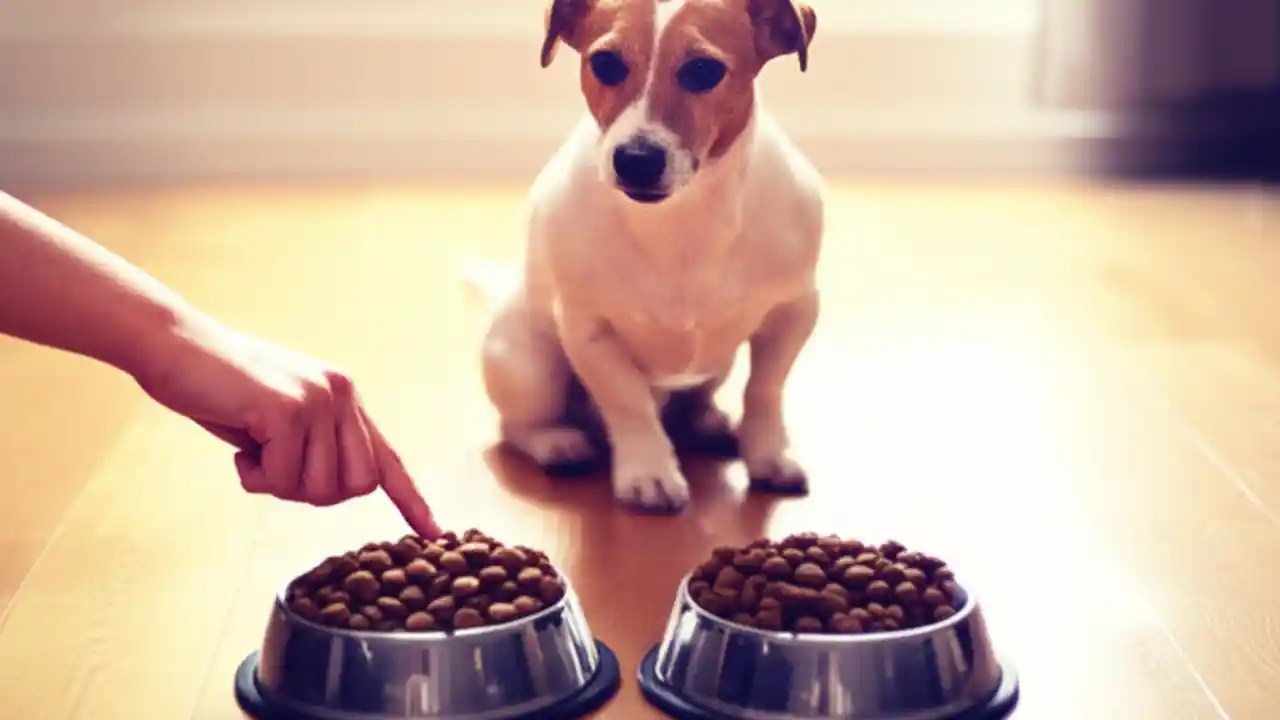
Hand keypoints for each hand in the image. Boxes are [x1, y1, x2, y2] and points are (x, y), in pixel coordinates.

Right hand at [132, 314, 440, 536]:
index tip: (434, 533)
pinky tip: (238, 445)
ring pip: (320, 489)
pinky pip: (281, 479)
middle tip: (273, 467)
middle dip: (312, 493)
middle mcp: (343, 395)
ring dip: (278, 484)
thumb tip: (335, 487)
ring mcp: (319, 401)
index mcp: (346, 398)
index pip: (388, 458)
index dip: (411, 499)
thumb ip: (314, 444)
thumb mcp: (281, 418)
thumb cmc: (220, 389)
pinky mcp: (289, 410)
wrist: (175, 346)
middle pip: (356, 487)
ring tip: (252, 448)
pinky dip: (254, 476)